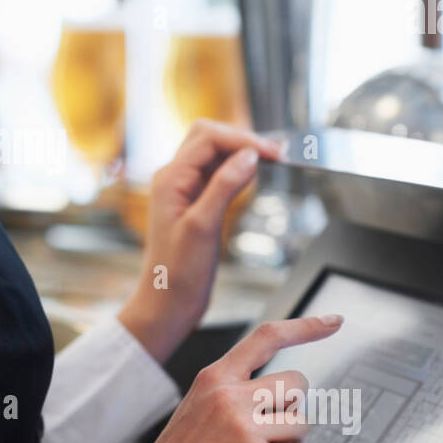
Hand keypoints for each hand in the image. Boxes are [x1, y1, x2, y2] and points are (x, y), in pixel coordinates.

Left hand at [117, 119, 286, 362]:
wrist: (167, 305)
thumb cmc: (177, 274)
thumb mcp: (204, 228)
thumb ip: (224, 187)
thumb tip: (249, 156)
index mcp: (170, 179)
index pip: (209, 138)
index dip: (243, 139)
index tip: (273, 153)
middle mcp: (174, 179)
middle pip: (209, 137)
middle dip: (242, 138)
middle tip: (276, 153)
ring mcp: (184, 190)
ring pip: (214, 154)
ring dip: (241, 151)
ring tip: (272, 159)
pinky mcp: (195, 204)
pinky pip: (217, 174)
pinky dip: (237, 169)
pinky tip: (254, 175)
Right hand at [117, 314, 343, 442]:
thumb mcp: (195, 411)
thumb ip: (231, 395)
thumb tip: (279, 397)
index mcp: (213, 379)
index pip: (266, 338)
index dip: (306, 327)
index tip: (333, 322)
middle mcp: (230, 396)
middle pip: (297, 384)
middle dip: (291, 410)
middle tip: (269, 433)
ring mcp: (245, 428)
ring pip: (302, 425)